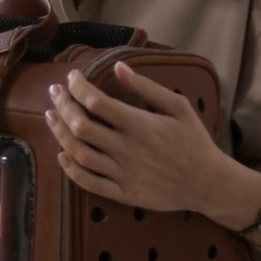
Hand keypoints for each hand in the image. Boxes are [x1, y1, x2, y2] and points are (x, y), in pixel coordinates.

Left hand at [44, 61, 237, 214]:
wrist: (209, 184)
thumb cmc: (195, 141)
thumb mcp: (179, 107)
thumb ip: (148, 87)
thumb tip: (119, 66)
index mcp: (140, 125)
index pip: (96, 103)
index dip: (78, 88)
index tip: (71, 77)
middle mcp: (127, 149)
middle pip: (81, 127)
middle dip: (62, 106)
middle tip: (55, 93)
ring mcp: (123, 173)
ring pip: (79, 154)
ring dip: (59, 133)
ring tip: (51, 117)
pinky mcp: (123, 194)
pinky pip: (90, 183)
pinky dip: (71, 170)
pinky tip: (62, 155)